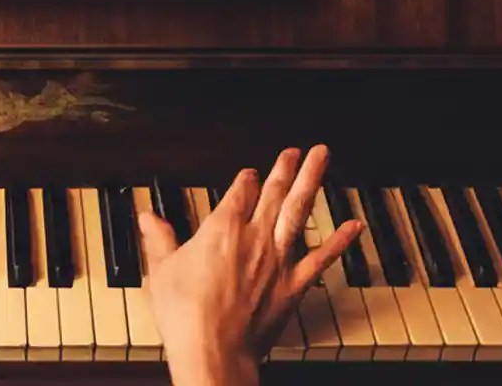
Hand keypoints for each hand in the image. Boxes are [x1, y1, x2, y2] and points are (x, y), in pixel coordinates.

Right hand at [137, 145, 363, 385]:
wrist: (214, 351)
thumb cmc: (187, 314)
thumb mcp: (162, 270)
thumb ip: (160, 239)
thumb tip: (147, 218)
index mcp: (221, 229)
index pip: (238, 192)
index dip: (245, 179)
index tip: (250, 173)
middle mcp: (254, 238)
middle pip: (272, 192)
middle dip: (283, 169)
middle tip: (295, 151)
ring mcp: (278, 260)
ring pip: (298, 211)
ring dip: (310, 181)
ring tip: (321, 158)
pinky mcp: (294, 285)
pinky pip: (322, 257)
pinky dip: (339, 241)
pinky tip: (353, 225)